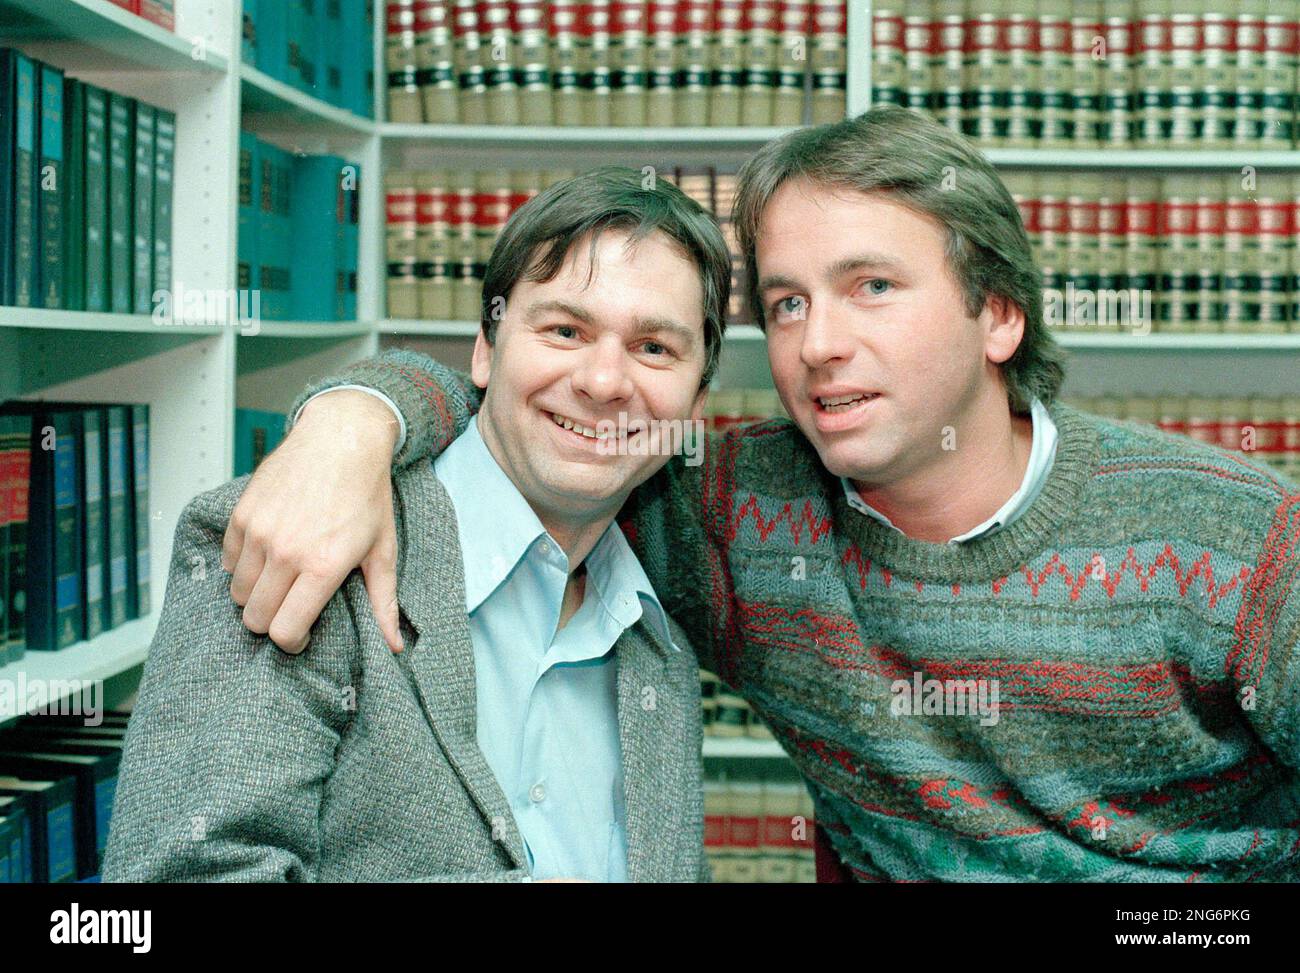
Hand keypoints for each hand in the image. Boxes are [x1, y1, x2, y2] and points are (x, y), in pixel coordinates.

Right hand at [222, 390, 403, 653]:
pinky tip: (267, 556)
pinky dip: (241, 566)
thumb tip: (394, 645)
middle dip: (271, 622)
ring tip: (280, 581)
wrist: (341, 439)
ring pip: (237, 592)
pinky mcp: (242, 514)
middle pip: (254, 617)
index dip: (291, 642)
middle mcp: (285, 552)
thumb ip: (384, 601)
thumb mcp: (382, 550)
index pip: (284, 630)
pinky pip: (228, 560)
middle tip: (289, 608)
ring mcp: (259, 532)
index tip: (301, 635)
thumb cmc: (366, 493)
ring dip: (255, 594)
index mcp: (322, 566)